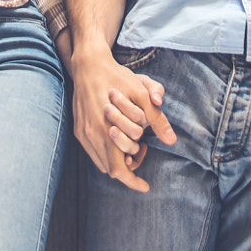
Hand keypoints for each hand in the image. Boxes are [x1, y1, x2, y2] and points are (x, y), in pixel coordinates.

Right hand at [69, 48, 174, 192]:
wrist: (89, 64)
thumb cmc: (116, 78)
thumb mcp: (141, 93)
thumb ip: (156, 118)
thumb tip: (171, 140)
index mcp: (106, 130)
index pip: (119, 170)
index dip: (133, 181)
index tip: (146, 186)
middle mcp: (91, 136)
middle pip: (111, 169)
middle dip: (129, 166)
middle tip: (143, 150)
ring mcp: (83, 133)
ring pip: (101, 162)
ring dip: (117, 160)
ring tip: (132, 143)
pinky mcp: (78, 129)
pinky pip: (93, 152)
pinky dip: (106, 153)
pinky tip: (118, 138)